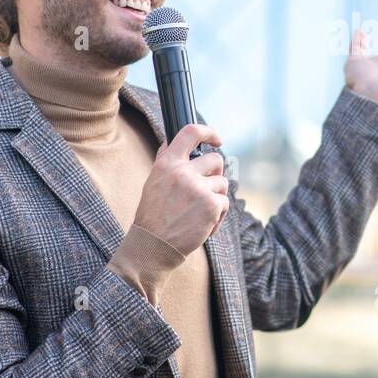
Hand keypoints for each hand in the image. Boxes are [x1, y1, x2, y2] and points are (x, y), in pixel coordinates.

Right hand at [133, 123, 230, 254]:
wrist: (153, 244)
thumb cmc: (153, 216)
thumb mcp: (153, 182)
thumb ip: (165, 162)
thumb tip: (171, 142)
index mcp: (167, 163)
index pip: (190, 133)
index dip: (208, 132)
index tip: (217, 139)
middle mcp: (183, 172)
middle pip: (216, 160)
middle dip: (216, 174)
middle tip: (207, 189)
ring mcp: (198, 187)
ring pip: (222, 183)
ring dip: (216, 197)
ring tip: (200, 212)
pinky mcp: (211, 204)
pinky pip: (225, 203)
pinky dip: (218, 215)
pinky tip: (204, 225)